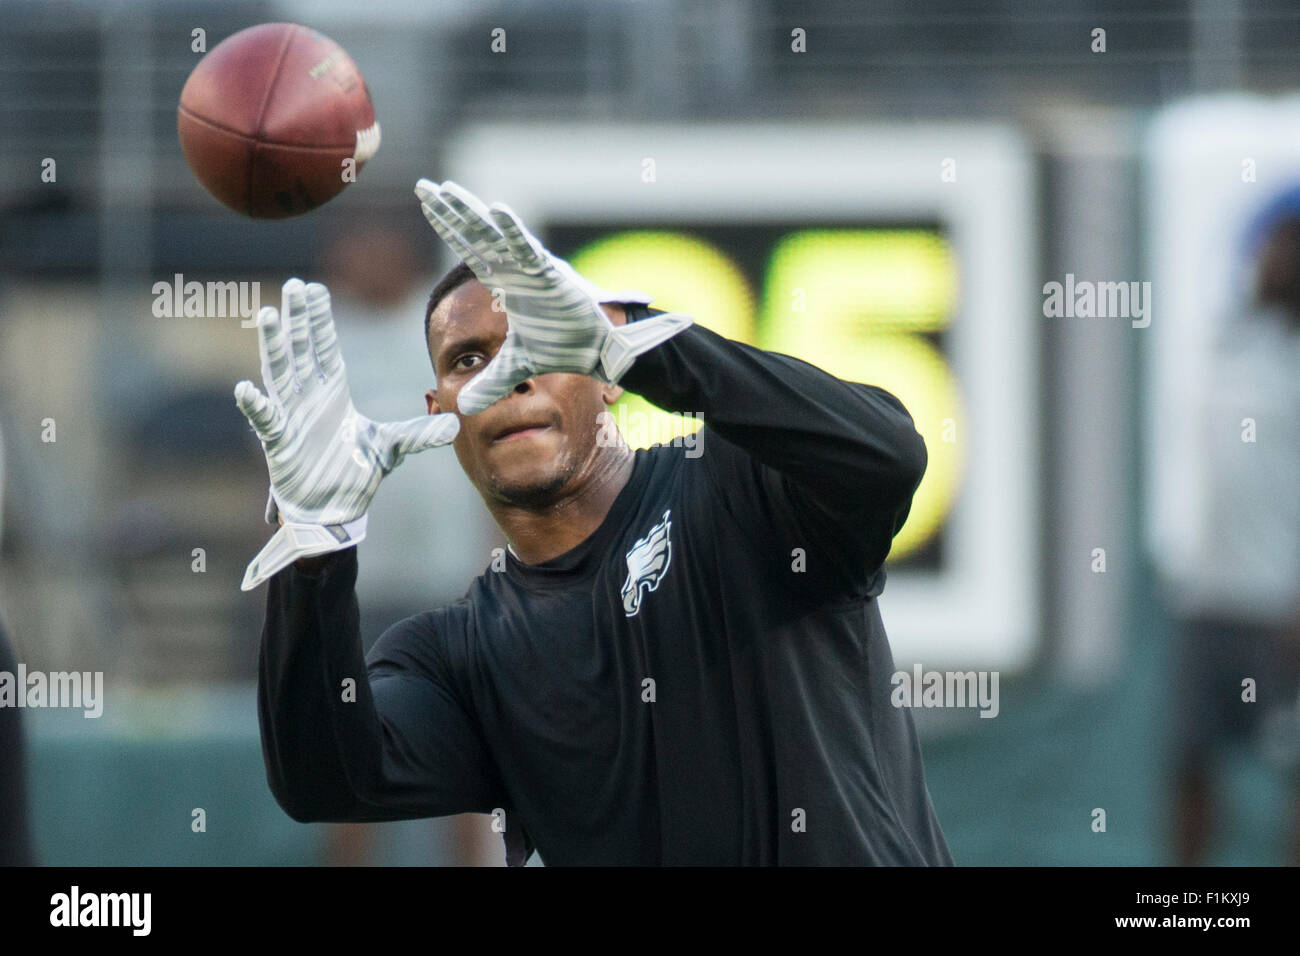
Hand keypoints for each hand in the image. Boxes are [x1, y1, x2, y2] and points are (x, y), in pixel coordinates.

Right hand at [234, 278, 458, 589]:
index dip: (320, 319)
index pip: (325, 348)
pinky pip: (266, 421)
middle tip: (293, 285)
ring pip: (280, 373)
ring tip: (269, 315)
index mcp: (332, 393)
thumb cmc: (353, 474)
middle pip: (301, 350)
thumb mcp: (391, 448)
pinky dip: (256, 406)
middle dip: (298, 319)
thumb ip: (419, 433)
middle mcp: (308, 399)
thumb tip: (455, 425)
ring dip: (275, 346)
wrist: (334, 512)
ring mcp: (291, 418)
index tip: (314, 288)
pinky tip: (246, 388)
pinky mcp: (279, 444)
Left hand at [413, 178, 692, 414]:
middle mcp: (516, 268)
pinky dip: (513, 231)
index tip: (426, 202)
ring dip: (472, 213)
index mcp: (506, 281)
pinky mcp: (552, 275)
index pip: (470, 248)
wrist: (597, 351)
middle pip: (475, 234)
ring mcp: (532, 268)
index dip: (448, 226)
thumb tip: (465, 407)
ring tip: (448, 190)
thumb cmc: (562, 346)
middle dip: (450, 210)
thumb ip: (490, 382)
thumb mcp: (515, 367)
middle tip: (423, 186)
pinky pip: (529, 249)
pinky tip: (496, 210)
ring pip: (496, 235)